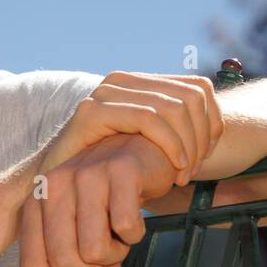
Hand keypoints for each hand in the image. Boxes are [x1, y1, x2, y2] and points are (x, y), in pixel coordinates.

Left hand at [22, 133, 179, 266]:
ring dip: (116, 256)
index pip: (32, 264)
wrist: (144, 152)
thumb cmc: (107, 198)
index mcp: (37, 201)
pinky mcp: (120, 170)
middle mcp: (54, 185)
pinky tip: (136, 220)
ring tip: (121, 238)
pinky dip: (136, 234)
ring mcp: (85, 174)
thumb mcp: (76, 231)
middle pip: (64, 262)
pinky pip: (126, 228)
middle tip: (110, 265)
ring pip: (95, 250)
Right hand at [39, 72, 224, 187]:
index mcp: (139, 83)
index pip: (198, 88)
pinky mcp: (92, 111)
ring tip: (182, 175)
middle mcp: (122, 80)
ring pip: (173, 107)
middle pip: (192, 96)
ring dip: (188, 146)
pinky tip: (173, 169)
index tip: (207, 156)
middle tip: (194, 170)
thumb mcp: (146, 146)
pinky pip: (148, 119)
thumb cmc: (102, 171)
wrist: (52, 186)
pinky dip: (170, 145)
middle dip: (202, 137)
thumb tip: (215, 128)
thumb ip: (173, 130)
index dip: (212, 123)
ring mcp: (105, 93)